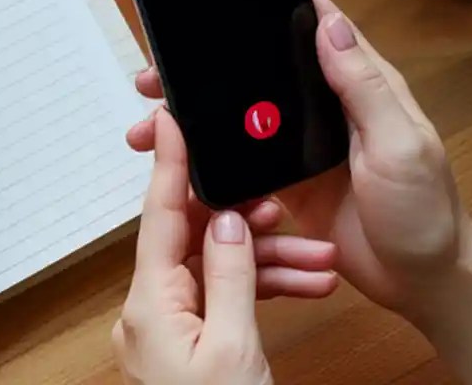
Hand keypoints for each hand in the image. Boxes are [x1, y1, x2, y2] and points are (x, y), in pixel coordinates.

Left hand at [114, 109, 337, 384]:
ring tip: (322, 264)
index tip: (174, 122)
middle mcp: (150, 313)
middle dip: (250, 227)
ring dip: (269, 263)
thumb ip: (232, 276)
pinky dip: (261, 291)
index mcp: (149, 307)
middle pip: (196, 244)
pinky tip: (304, 284)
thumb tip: (226, 222)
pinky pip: (224, 302)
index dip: (171, 165)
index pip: (159, 217)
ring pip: (219, 273)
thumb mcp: (235, 348)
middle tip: (290, 209)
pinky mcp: (191, 349)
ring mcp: (170, 332)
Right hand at [128, 0, 469, 316]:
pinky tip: (177, 161)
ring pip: (242, 117)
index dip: (271, 12)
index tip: (218, 4)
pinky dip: (210, 159)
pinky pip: (242, 162)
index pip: (314, 30)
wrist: (422, 282)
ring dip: (199, 117)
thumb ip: (362, 87)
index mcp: (360, 86)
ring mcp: (303, 147)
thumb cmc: (425, 212)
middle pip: (261, 74)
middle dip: (210, 70)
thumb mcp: (399, 144)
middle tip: (157, 75)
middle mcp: (326, 109)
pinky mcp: (286, 183)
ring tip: (150, 121)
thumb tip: (329, 24)